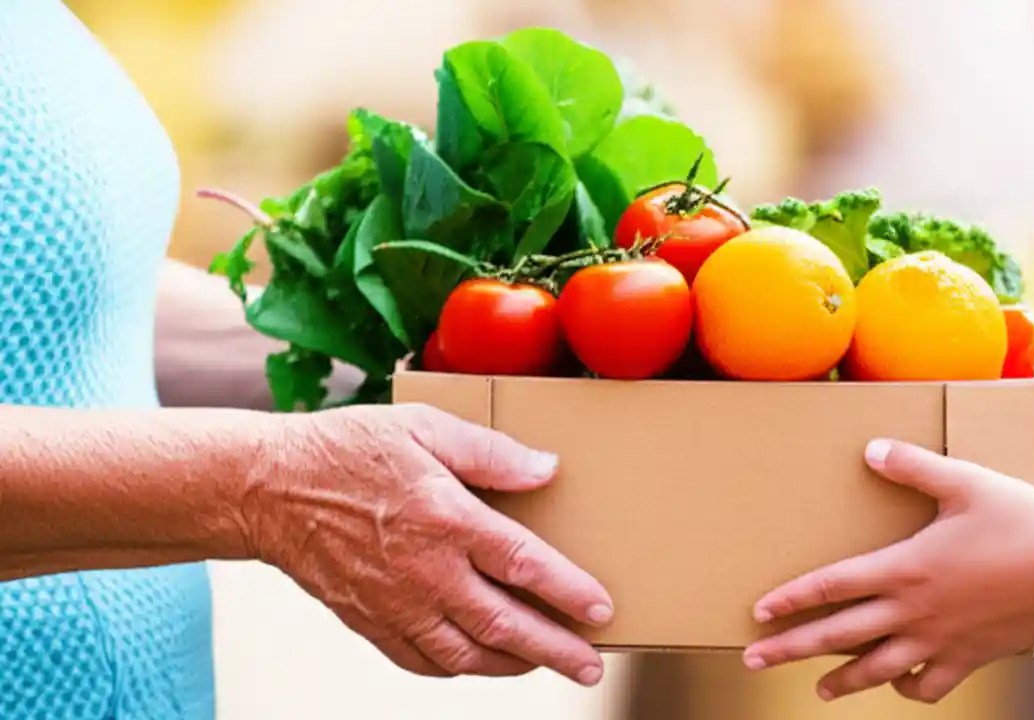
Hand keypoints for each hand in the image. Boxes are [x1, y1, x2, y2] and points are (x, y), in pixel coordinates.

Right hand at [240, 404, 612, 684]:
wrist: (268, 488)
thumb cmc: (347, 449)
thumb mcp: (424, 428)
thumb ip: (490, 451)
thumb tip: (547, 467)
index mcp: (445, 518)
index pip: (523, 564)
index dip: (568, 591)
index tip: (603, 610)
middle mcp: (424, 571)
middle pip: (504, 626)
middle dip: (555, 651)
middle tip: (590, 668)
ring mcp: (395, 604)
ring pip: (465, 656)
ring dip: (512, 667)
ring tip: (544, 666)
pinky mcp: (369, 621)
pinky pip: (421, 662)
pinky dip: (457, 669)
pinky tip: (479, 661)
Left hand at [744, 440, 1033, 703]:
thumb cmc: (1022, 522)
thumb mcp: (966, 482)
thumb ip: (914, 466)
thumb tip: (869, 450)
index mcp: (904, 568)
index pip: (831, 587)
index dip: (791, 599)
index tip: (757, 611)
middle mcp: (913, 612)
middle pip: (837, 636)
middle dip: (790, 649)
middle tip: (752, 659)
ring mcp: (939, 641)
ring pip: (876, 669)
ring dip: (840, 680)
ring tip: (817, 689)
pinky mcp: (968, 659)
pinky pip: (928, 685)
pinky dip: (907, 688)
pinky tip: (896, 683)